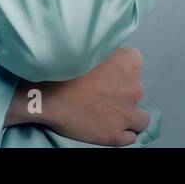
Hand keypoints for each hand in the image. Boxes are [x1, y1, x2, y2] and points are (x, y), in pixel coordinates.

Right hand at [4, 46, 150, 146]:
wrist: (44, 95)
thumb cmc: (63, 68)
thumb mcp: (87, 47)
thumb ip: (105, 50)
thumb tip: (109, 53)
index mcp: (129, 62)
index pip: (134, 62)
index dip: (119, 67)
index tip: (105, 71)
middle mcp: (134, 88)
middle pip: (135, 88)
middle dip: (121, 90)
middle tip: (100, 91)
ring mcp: (127, 114)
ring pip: (140, 118)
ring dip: (128, 115)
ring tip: (108, 113)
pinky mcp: (117, 136)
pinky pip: (130, 137)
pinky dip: (121, 132)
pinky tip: (106, 126)